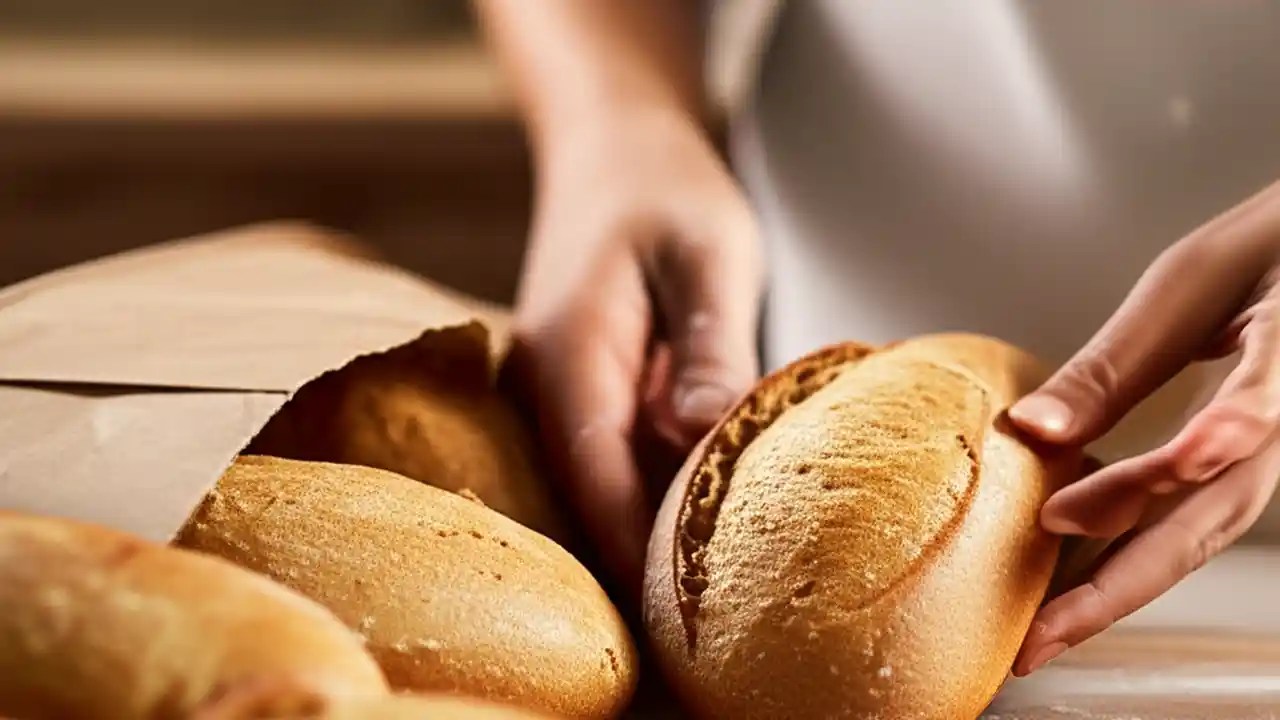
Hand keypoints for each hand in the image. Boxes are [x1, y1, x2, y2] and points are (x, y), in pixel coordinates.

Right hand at [508, 108, 761, 595]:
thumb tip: (703, 434)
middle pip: (592, 500)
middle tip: (711, 629)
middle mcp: (551, 385)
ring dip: (653, 531)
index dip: (635, 555)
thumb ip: (710, 341)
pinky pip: (616, 459)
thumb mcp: (708, 249)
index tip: (682, 625)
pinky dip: (657, 489)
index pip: (596, 479)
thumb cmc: (663, 185)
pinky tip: (707, 515)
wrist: (611, 147)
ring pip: (603, 487)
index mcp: (573, 354)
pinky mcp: (584, 392)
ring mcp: (561, 392)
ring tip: (718, 592)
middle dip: (644, 564)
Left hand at [1008, 180, 1279, 674]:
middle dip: (1122, 582)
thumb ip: (1118, 364)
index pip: (1233, 426)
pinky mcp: (1259, 459)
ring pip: (1207, 527)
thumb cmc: (1265, 251)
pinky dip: (1142, 548)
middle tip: (1039, 636)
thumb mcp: (1189, 284)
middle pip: (1212, 513)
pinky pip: (1203, 513)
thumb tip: (1029, 432)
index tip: (1068, 512)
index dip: (1153, 477)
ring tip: (1050, 630)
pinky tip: (1083, 579)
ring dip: (1126, 584)